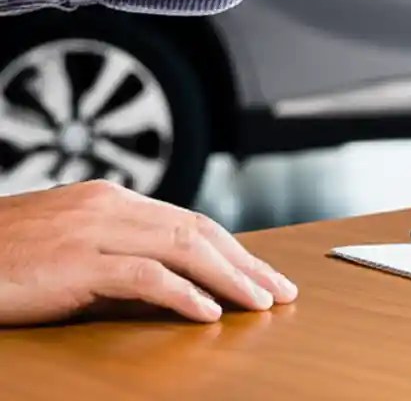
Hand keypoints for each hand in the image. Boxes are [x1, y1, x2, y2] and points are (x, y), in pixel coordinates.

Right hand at [0, 180, 296, 325]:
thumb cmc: (2, 261)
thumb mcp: (70, 254)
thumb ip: (120, 263)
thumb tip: (175, 290)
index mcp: (110, 199)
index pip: (189, 221)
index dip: (234, 250)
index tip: (264, 275)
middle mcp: (108, 206)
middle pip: (197, 231)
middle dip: (246, 263)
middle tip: (280, 292)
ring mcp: (91, 230)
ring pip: (182, 248)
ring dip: (230, 277)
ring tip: (260, 303)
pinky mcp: (75, 262)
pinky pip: (144, 275)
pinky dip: (184, 293)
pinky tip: (209, 313)